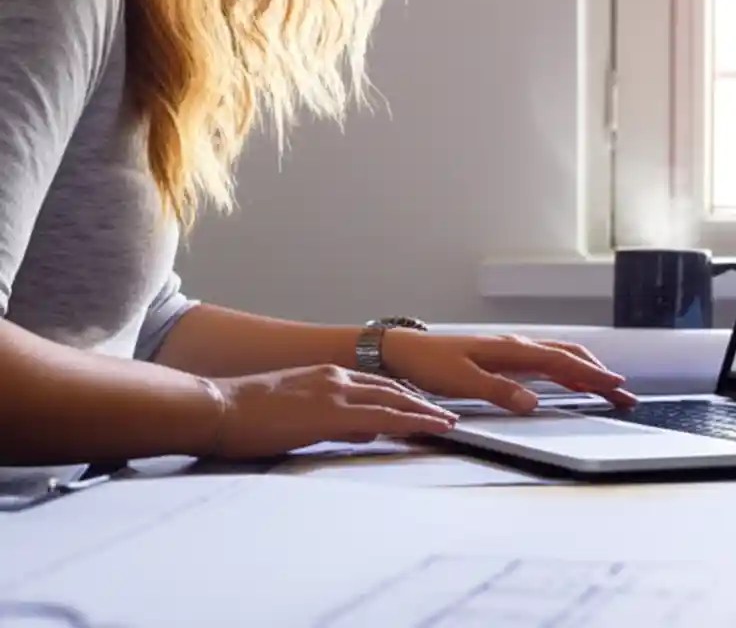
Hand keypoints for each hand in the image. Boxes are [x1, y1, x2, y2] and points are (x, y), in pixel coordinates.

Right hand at [207, 365, 458, 458]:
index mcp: (322, 376)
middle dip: (420, 401)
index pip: (374, 384)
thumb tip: (361, 431)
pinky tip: (431, 427)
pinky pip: (384, 417)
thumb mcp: (292, 414)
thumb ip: (328, 419)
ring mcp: (335, 393)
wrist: (214, 408)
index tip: (421, 404)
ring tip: (448, 421)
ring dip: (424, 410)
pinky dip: (413, 420)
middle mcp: (334, 378)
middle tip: (445, 413)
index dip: (401, 395)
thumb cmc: (241, 417)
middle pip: (391, 389)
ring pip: (394, 400)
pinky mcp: (332, 412)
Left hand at [382, 331, 637, 413]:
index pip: (562, 362)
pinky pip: (547, 364)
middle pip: (570, 357)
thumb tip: (533, 402)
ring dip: (588, 372)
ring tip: (610, 389)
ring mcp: (513, 353)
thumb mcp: (462, 382)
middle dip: (600, 374)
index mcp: (512, 351)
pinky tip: (575, 384)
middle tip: (624, 394)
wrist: (405, 352)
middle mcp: (517, 348)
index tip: (618, 384)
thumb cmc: (430, 364)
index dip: (592, 374)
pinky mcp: (506, 361)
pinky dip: (569, 372)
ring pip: (561, 358)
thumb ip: (499, 392)